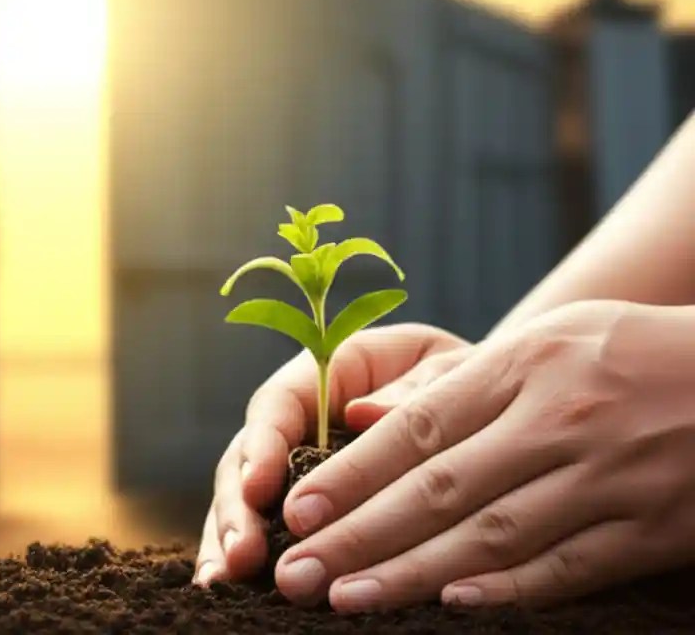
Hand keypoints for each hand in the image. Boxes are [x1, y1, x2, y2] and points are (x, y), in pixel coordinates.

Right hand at [193, 323, 471, 584]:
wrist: (497, 413)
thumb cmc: (475, 382)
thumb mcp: (452, 371)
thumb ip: (417, 387)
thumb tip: (363, 413)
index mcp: (329, 373)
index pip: (279, 404)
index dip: (263, 446)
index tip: (258, 486)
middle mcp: (300, 422)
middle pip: (248, 460)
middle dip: (238, 508)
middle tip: (241, 552)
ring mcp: (298, 469)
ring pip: (247, 503)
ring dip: (230, 540)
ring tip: (226, 577)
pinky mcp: (309, 512)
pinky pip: (269, 534)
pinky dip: (249, 562)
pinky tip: (232, 589)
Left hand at [274, 300, 694, 610]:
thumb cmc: (626, 353)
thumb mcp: (546, 339)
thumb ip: (455, 383)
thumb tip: (358, 416)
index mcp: (525, 366)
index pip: (419, 428)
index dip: (352, 474)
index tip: (298, 510)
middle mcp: (559, 421)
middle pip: (440, 490)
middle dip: (359, 536)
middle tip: (296, 573)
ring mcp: (608, 478)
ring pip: (493, 537)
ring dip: (411, 574)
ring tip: (346, 599)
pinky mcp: (650, 528)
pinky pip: (567, 567)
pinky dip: (508, 591)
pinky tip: (449, 609)